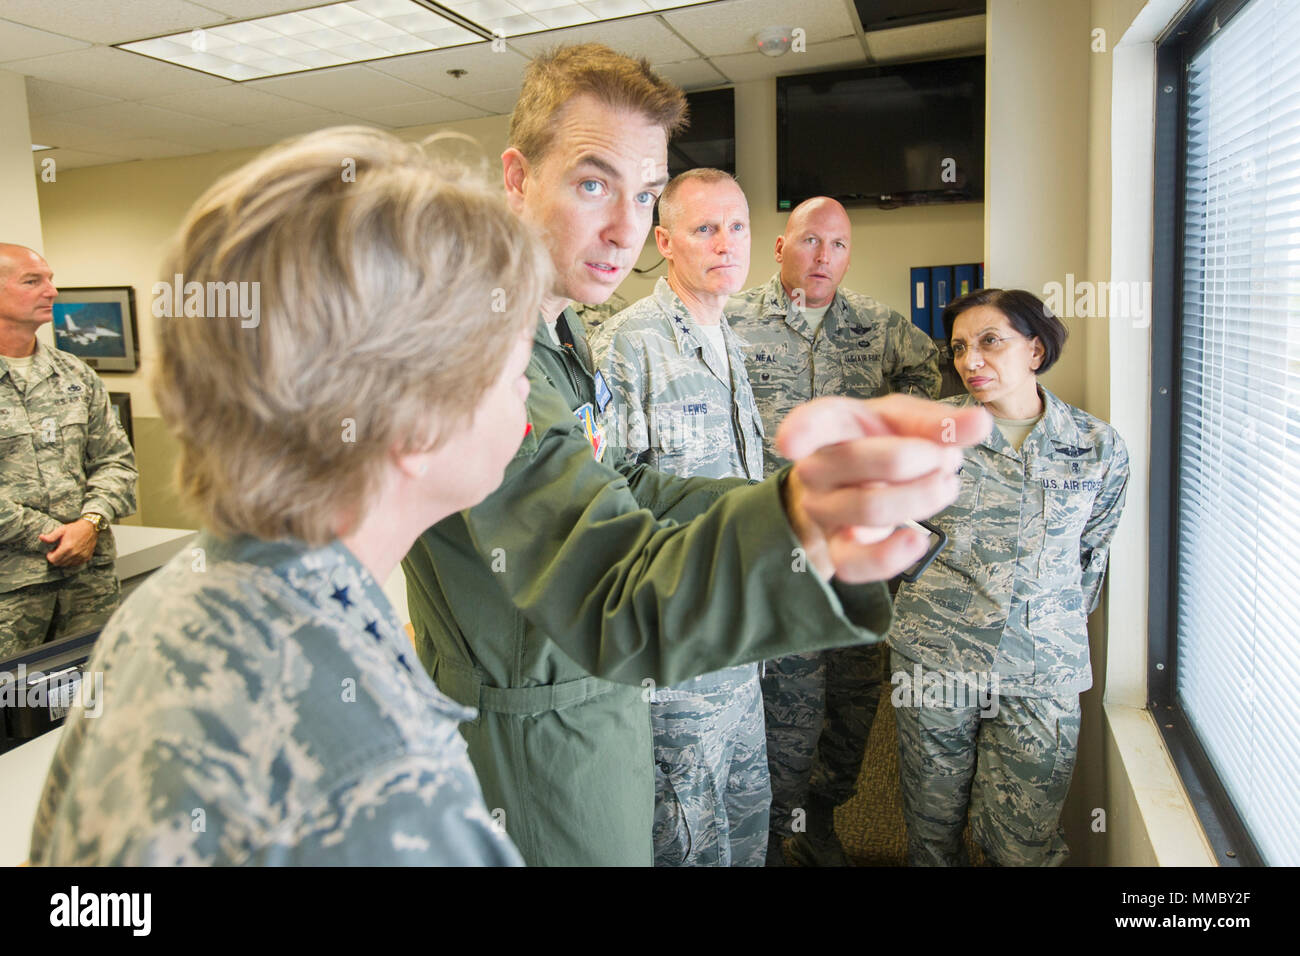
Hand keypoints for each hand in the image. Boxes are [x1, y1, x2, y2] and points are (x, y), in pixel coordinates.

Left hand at [39, 520, 98, 567]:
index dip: (49, 556)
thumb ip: (51, 536)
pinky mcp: (86, 557)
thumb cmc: (75, 528)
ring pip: (67, 565)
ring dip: (63, 560)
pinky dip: (71, 561)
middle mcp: (75, 554)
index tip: (51, 552)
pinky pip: (75, 564)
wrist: (91, 528)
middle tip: (57, 551)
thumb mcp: (61, 530)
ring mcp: (81, 556)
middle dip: (55, 559)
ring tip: (64, 552)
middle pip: (59, 563)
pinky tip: (71, 554)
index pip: (54, 560)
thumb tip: (41, 538)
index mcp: (67, 547)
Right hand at [777, 394, 992, 582]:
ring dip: (920, 498)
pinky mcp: (838, 549)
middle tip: (944, 458)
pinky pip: (854, 563)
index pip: (812, 424)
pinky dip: (890, 556)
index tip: (789, 443)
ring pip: (867, 509)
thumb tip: (979, 424)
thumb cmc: (880, 443)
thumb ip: (939, 422)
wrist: (859, 484)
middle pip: (856, 460)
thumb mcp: (906, 421)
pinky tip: (917, 540)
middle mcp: (818, 468)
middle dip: (915, 458)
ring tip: (945, 485)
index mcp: (832, 426)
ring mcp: (825, 511)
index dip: (800, 431)